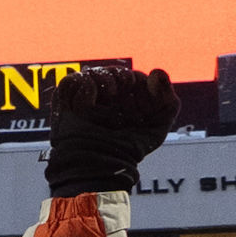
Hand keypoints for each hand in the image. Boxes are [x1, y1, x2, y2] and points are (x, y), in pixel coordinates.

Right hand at [43, 65, 176, 195]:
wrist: (102, 164)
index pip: (135, 78)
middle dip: (123, 77)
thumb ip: (168, 101)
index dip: (141, 84)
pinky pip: (74, 81)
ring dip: (106, 78)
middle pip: (115, 72)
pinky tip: (91, 101)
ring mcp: (87, 100)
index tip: (142, 105)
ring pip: (95, 72)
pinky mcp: (67, 102)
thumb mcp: (156, 128)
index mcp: (127, 103)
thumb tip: (156, 72)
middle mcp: (107, 100)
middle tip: (124, 95)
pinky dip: (85, 85)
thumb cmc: (127, 152)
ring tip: (111, 95)